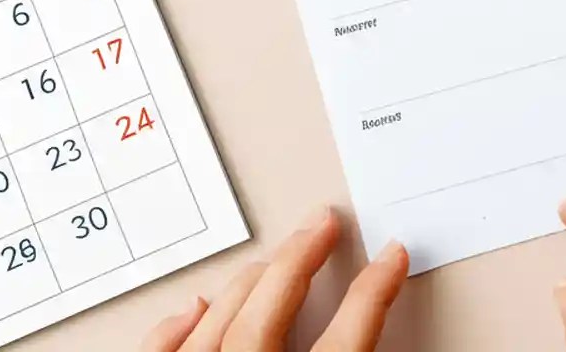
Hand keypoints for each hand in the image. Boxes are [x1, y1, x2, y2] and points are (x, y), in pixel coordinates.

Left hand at [141, 208, 407, 351]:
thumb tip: (384, 339)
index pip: (347, 339)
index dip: (373, 292)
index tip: (391, 258)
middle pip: (271, 313)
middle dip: (299, 260)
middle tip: (322, 226)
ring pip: (219, 325)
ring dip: (247, 285)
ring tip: (272, 260)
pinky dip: (175, 329)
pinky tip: (193, 309)